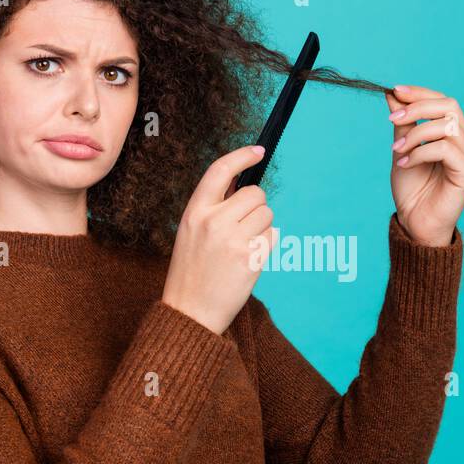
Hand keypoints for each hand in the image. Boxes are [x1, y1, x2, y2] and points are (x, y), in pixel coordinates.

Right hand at [162, 145, 279, 335]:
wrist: (189, 312)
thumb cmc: (192, 273)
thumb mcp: (191, 233)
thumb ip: (213, 209)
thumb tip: (244, 186)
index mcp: (195, 212)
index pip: (220, 170)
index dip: (242, 156)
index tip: (259, 151)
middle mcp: (213, 221)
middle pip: (256, 194)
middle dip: (257, 206)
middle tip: (244, 226)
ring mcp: (233, 240)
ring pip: (268, 214)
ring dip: (263, 226)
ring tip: (243, 246)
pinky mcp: (251, 257)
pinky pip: (273, 236)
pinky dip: (267, 245)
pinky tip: (249, 259)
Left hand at [387, 84, 463, 245]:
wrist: (415, 223)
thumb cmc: (412, 190)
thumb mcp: (402, 149)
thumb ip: (402, 124)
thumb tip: (393, 94)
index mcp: (451, 134)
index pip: (442, 101)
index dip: (420, 93)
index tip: (395, 91)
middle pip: (450, 106)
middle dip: (418, 107)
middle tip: (392, 119)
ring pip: (447, 125)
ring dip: (416, 133)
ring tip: (396, 150)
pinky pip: (446, 149)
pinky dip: (420, 151)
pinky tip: (405, 163)